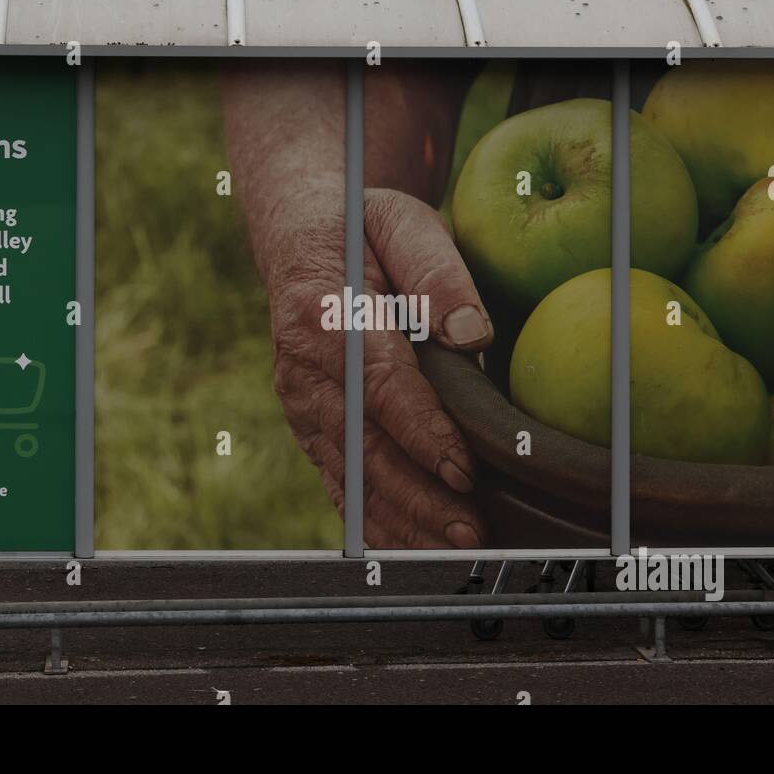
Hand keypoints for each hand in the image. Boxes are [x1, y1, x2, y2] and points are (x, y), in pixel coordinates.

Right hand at [263, 187, 493, 547]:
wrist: (303, 238)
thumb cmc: (365, 229)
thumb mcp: (402, 221)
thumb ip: (437, 271)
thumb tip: (472, 335)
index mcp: (322, 313)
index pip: (379, 384)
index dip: (421, 432)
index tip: (463, 469)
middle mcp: (301, 369)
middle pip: (364, 446)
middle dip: (418, 496)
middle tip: (470, 532)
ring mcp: (301, 405)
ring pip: (352, 476)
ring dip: (402, 521)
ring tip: (453, 552)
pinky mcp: (310, 428)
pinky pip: (341, 484)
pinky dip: (376, 522)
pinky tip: (412, 549)